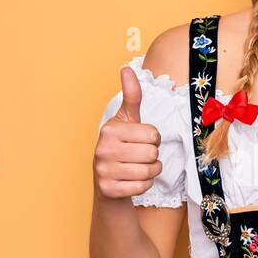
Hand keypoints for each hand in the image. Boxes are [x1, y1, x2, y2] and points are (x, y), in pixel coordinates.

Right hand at [94, 65, 163, 199]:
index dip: (154, 140)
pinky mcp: (108, 189)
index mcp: (110, 129)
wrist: (107, 181)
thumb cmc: (122, 146)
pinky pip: (142, 187)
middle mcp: (103, 149)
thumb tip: (126, 68)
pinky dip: (144, 185)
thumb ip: (131, 96)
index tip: (141, 141)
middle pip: (152, 154)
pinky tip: (133, 181)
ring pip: (149, 172)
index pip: (153, 135)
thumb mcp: (127, 120)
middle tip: (140, 157)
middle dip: (153, 157)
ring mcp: (104, 170)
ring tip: (139, 168)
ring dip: (151, 172)